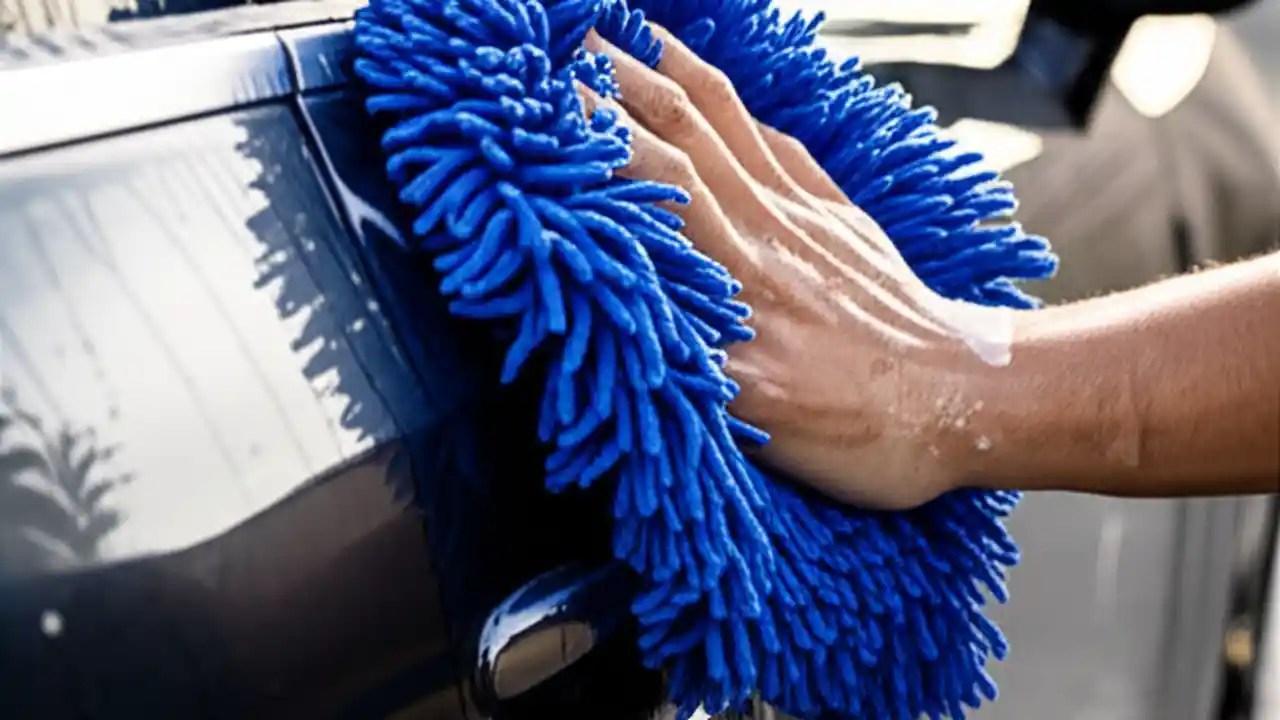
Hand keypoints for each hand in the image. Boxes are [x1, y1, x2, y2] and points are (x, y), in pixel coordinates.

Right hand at [577, 28, 1012, 508]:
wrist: (968, 403)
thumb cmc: (864, 428)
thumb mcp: (764, 420)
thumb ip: (698, 360)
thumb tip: (633, 315)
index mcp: (743, 280)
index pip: (659, 180)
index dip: (604, 134)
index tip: (553, 98)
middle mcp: (768, 232)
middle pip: (681, 131)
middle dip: (617, 78)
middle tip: (566, 41)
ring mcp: (806, 216)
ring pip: (725, 122)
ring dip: (666, 68)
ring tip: (621, 30)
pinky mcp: (838, 217)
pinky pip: (779, 144)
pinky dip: (737, 107)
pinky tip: (710, 88)